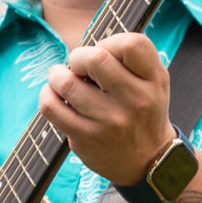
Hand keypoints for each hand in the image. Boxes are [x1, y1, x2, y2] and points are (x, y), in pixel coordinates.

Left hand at [37, 32, 175, 187]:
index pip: (132, 44)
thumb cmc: (143, 110)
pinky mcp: (86, 138)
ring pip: (66, 82)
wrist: (147, 161)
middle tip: (79, 67)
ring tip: (61, 78)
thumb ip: (130, 57)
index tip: (104, 53)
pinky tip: (54, 94)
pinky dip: (47, 94)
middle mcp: (136, 100)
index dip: (109, 41)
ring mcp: (110, 121)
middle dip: (78, 56)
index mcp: (154, 80)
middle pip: (95, 58)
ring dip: (57, 75)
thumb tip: (87, 45)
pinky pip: (51, 106)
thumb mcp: (154, 81)